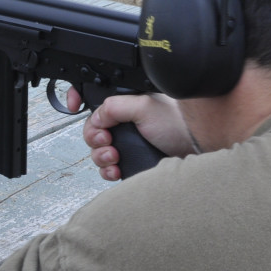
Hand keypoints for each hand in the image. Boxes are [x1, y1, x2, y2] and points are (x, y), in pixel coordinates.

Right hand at [67, 88, 194, 180]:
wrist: (198, 147)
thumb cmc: (178, 123)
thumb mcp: (142, 106)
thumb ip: (113, 107)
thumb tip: (96, 117)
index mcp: (124, 103)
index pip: (93, 100)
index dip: (79, 100)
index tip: (72, 106)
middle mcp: (124, 123)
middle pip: (92, 131)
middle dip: (94, 139)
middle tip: (107, 142)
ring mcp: (128, 143)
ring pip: (98, 152)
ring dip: (101, 157)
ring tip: (114, 157)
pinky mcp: (132, 161)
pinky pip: (108, 169)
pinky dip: (108, 171)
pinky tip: (116, 170)